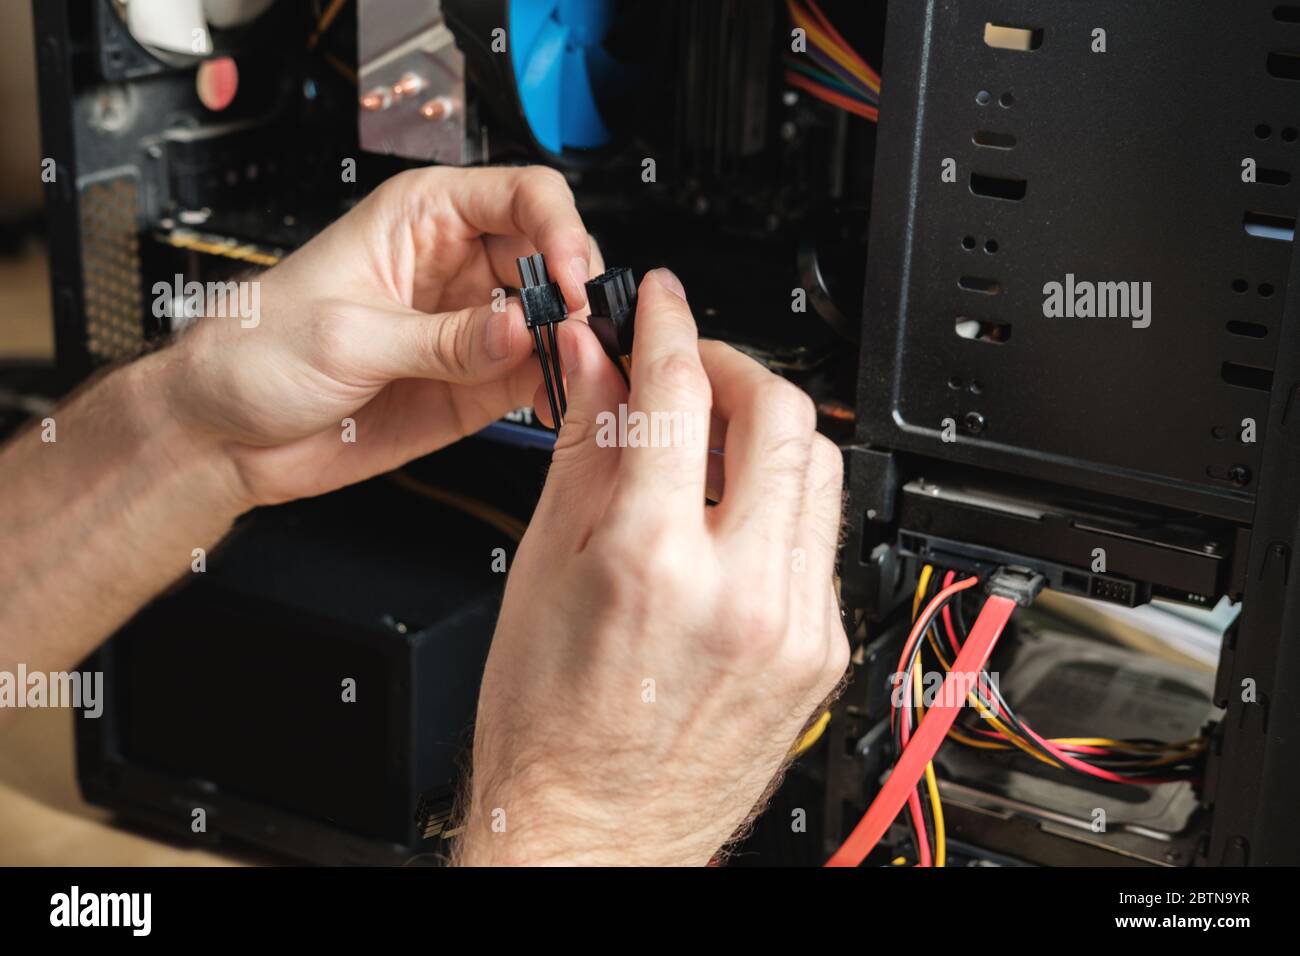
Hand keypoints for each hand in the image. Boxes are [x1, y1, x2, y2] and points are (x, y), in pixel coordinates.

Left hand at [168, 165, 601, 506]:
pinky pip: (536, 376)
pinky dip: (557, 388)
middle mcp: (457, 266)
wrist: (224, 432)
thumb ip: (442, 339)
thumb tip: (522, 329)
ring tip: (569, 374)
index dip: (560, 231)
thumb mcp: (346, 336)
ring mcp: (470, 327)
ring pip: (555, 321)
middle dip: (574, 294)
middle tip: (574, 337)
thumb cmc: (257, 352)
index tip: (569, 282)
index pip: (524, 197)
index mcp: (423, 218)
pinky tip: (555, 401)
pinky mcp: (475, 383)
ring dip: (573, 346)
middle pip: (553, 257)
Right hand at [457, 269, 849, 865]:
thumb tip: (595, 365)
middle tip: (691, 364)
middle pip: (781, 413)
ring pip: (819, 468)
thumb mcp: (543, 568)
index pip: (678, 393)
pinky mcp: (821, 652)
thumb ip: (583, 449)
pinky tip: (732, 513)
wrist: (589, 832)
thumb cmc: (548, 726)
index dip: (665, 325)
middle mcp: (741, 592)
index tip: (658, 304)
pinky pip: (819, 538)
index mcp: (653, 562)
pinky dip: (780, 501)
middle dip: (733, 363)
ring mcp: (794, 626)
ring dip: (769, 429)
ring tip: (711, 441)